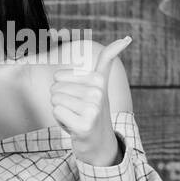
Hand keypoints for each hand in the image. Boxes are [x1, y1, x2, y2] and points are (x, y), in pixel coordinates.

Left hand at [50, 36, 130, 161]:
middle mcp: (97, 92)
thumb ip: (108, 59)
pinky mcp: (84, 124)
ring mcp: (92, 109)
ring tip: (77, 117)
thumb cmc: (95, 108)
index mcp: (98, 80)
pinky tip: (74, 126)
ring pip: (54, 101)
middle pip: (54, 89)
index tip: (79, 97)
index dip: (63, 88)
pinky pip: (57, 112)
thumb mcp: (101, 82)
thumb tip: (125, 38)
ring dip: (61, 112)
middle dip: (62, 101)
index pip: (58, 76)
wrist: (101, 142)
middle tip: (77, 110)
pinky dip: (61, 122)